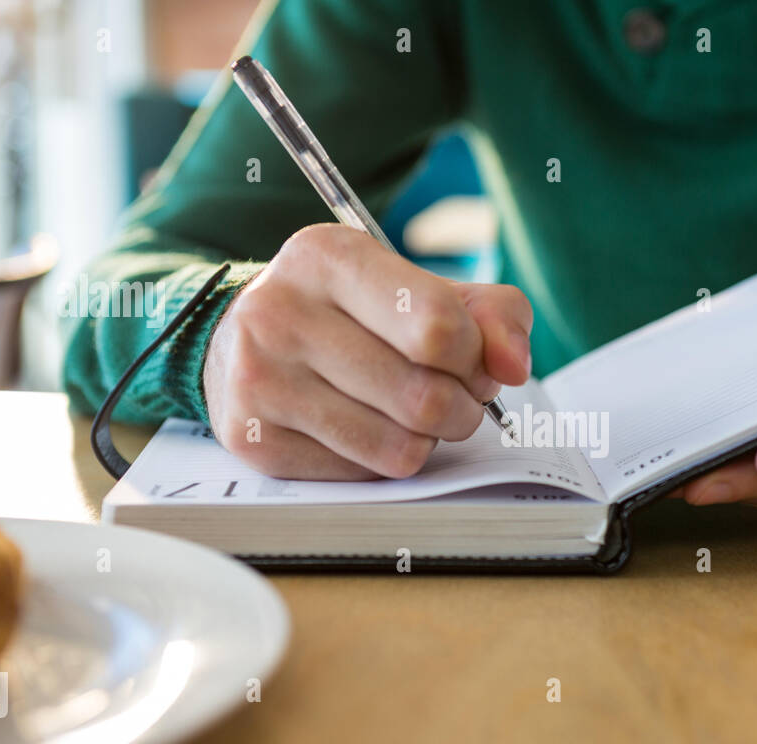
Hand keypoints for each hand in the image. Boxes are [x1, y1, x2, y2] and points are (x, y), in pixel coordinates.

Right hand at [203, 223, 531, 478]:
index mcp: (327, 257)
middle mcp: (280, 313)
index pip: (436, 326)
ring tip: (417, 414)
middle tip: (457, 398)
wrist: (243, 338)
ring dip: (429, 439)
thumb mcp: (422, 288)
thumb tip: (514, 367)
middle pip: (424, 397)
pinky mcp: (255, 439)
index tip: (474, 361)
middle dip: (463, 407)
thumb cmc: (355, 313)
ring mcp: (260, 380)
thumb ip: (492, 315)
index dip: (477, 357)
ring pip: (398, 446)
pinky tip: (370, 429)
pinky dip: (385, 458)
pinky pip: (364, 473)